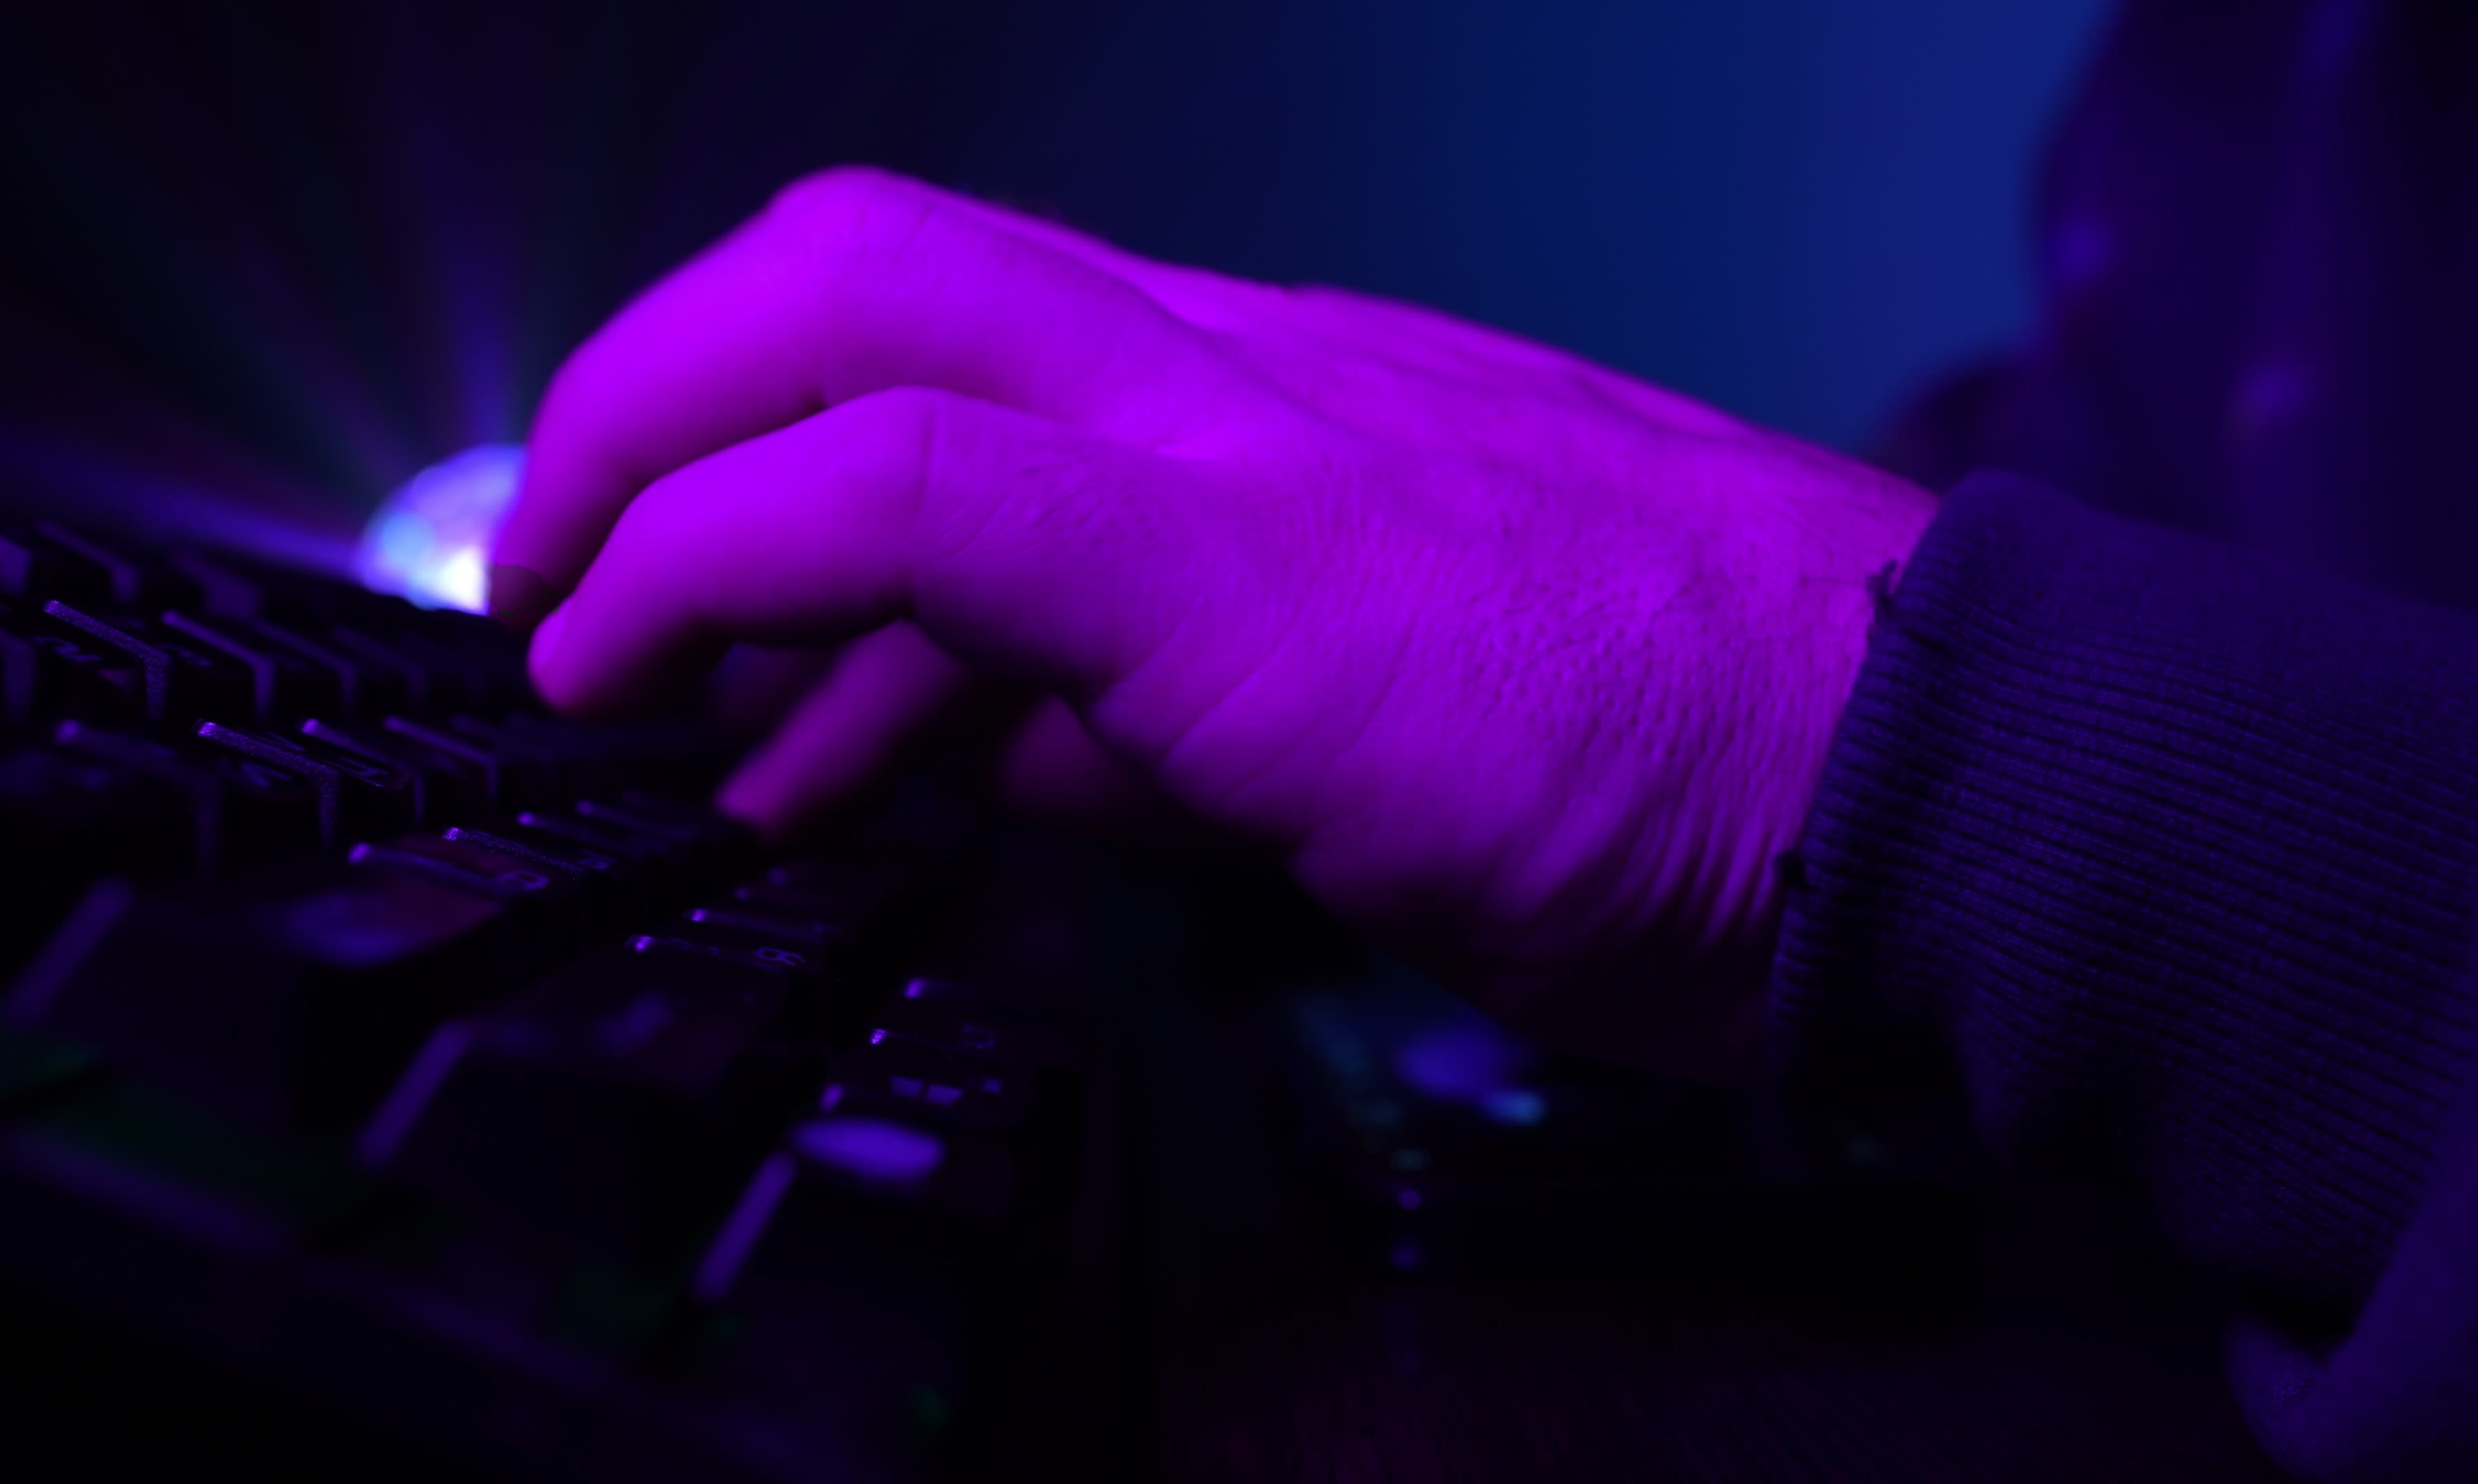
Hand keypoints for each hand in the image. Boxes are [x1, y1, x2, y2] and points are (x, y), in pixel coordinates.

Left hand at [492, 166, 1934, 1077]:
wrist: (1915, 783)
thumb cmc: (1696, 763)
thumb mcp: (1394, 713)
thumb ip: (1183, 700)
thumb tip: (1015, 747)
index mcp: (1296, 400)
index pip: (974, 323)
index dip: (775, 421)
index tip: (685, 582)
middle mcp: (1256, 374)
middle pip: (874, 253)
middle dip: (660, 380)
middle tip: (562, 554)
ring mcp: (1256, 442)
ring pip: (861, 309)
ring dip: (648, 452)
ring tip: (574, 631)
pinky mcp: (1253, 569)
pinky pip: (916, 491)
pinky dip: (728, 552)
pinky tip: (656, 669)